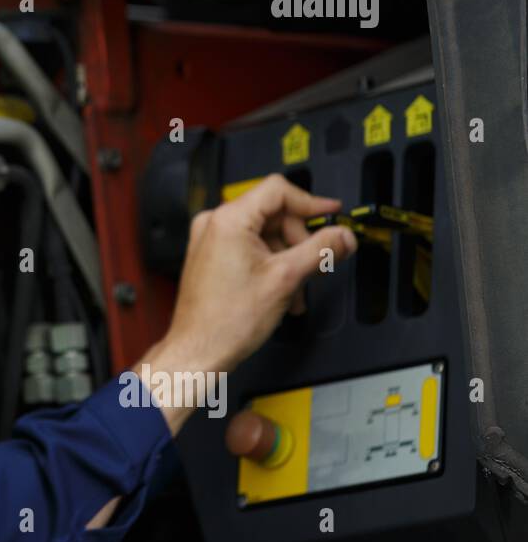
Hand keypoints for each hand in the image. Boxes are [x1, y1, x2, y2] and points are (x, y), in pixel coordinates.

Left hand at [139, 174, 356, 432]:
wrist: (198, 351)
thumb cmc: (227, 320)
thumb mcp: (286, 278)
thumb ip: (320, 251)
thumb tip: (343, 236)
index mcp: (228, 220)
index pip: (278, 191)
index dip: (310, 201)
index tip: (332, 213)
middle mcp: (214, 224)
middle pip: (274, 215)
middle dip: (299, 241)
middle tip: (316, 265)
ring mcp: (210, 241)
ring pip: (264, 236)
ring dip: (288, 260)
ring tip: (298, 291)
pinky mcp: (211, 257)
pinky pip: (250, 249)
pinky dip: (271, 266)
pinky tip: (283, 293)